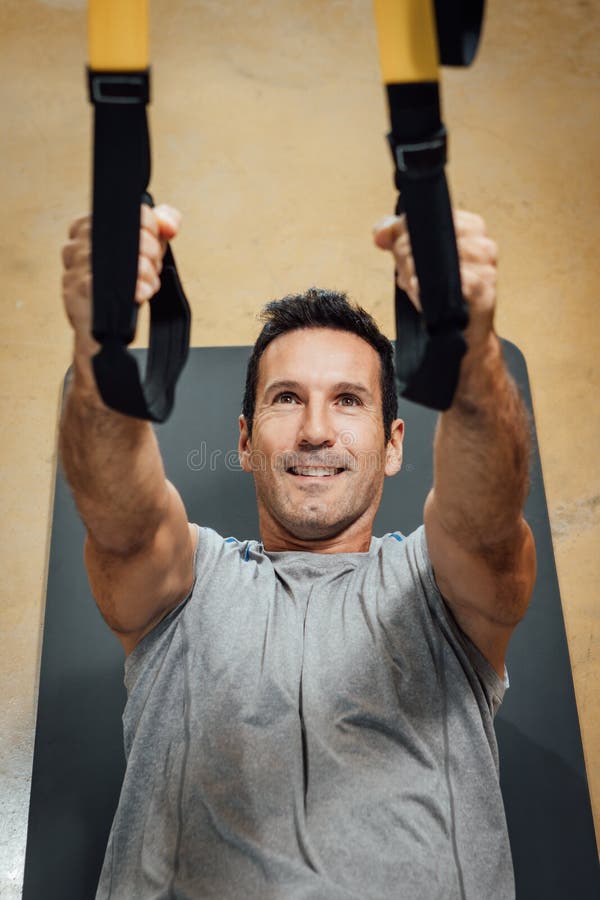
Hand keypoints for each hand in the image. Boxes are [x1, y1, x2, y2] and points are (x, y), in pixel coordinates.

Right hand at [61, 203, 181, 358]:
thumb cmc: (119, 290)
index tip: (156, 242)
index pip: (128, 212)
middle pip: (127, 233)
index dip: (150, 226)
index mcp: (89, 228)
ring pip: (122, 259)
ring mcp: (75, 268)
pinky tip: (140, 294)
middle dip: (151, 251)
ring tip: (147, 284)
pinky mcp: (77, 291)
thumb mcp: (143, 252)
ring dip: (145, 273)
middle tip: (151, 267)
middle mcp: (77, 244)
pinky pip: (111, 282)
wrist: (101, 332)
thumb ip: (159, 227)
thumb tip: (169, 223)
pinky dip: (134, 288)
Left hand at [373, 210, 497, 351]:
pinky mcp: (483, 294)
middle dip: (406, 250)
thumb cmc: (442, 296)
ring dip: (414, 271)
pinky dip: (425, 288)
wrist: (463, 337)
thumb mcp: (416, 261)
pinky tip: (418, 292)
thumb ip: (398, 239)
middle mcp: (484, 247)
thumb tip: (381, 232)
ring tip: (412, 283)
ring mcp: (486, 270)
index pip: (435, 215)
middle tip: (402, 268)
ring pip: (437, 259)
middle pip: (434, 235)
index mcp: (472, 230)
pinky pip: (448, 283)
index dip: (407, 226)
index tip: (394, 240)